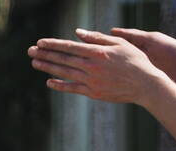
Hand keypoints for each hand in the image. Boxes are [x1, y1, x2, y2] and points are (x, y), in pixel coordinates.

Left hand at [29, 28, 173, 103]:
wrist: (145, 84)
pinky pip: (71, 88)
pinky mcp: (91, 92)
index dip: (53, 44)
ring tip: (34, 62)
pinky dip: (59, 85)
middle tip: (30, 51)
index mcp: (97, 52)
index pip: (70, 47)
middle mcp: (91, 66)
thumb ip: (97, 38)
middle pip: (63, 59)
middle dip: (45, 54)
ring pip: (64, 72)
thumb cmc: (134, 60)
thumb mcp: (119, 43)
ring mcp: (90, 80)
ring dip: (47, 67)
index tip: (40, 42)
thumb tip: (77, 33)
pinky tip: (48, 81)